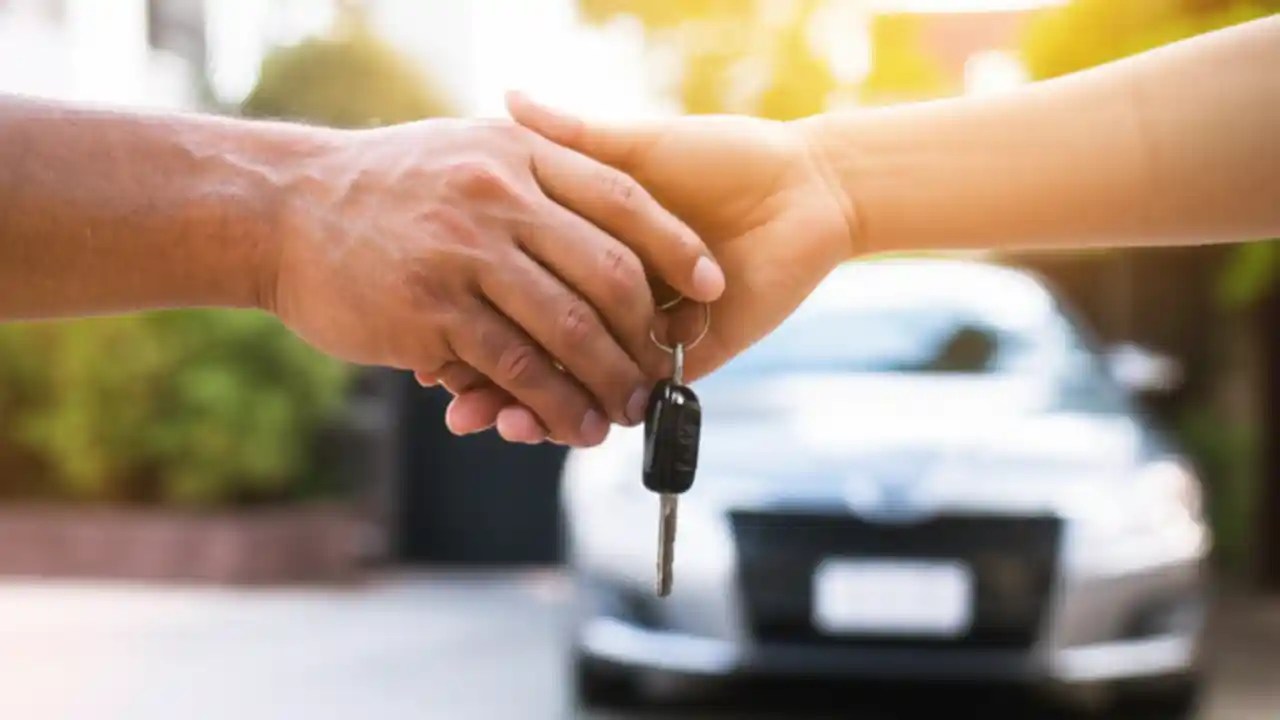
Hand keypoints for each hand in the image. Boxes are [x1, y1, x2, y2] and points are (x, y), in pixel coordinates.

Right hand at [270, 118, 724, 446]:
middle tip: (662, 373)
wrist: (282, 207)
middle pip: (608, 273)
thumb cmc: (383, 184)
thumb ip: (533, 162)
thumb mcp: (465, 146)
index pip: (625, 201)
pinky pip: (513, 366)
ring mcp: (465, 255)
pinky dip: (551, 403)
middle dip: (646, 334)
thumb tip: (600, 203)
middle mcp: (499, 199)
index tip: (712, 286)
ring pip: (568, 328)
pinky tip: (569, 426)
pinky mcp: (431, 311)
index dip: (677, 248)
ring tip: (627, 413)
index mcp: (519, 156)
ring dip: (608, 380)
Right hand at [437, 94, 855, 441]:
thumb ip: (574, 140)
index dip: (478, 305)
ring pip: (572, 374)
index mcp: (597, 246)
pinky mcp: (689, 357)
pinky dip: (573, 412)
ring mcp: (648, 327)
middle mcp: (614, 292)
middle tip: (452, 406)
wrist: (807, 188)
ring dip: (524, 404)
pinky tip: (524, 422)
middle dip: (495, 377)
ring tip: (478, 422)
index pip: (529, 288)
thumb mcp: (635, 145)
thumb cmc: (721, 155)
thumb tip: (511, 97)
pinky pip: (626, 395)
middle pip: (543, 343)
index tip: (431, 320)